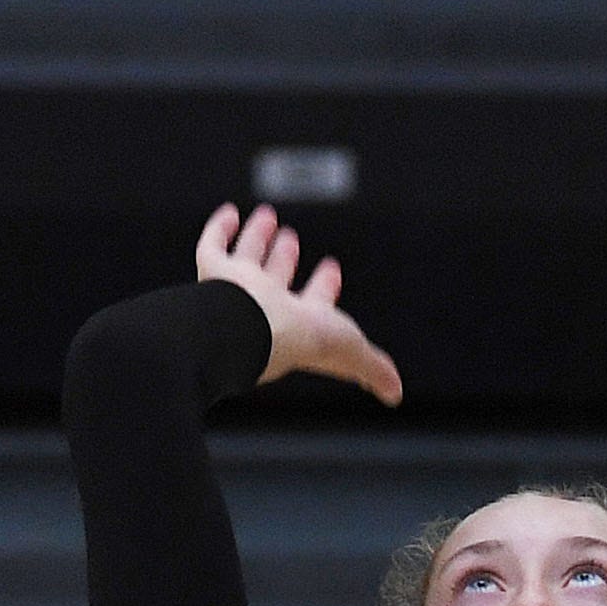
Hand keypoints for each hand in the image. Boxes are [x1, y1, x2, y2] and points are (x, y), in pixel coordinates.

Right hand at [196, 203, 403, 406]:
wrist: (253, 329)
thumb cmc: (297, 341)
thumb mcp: (350, 349)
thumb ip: (372, 367)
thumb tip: (395, 391)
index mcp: (298, 324)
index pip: (313, 303)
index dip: (323, 286)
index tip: (332, 268)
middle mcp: (265, 306)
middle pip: (275, 277)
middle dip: (284, 258)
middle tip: (291, 239)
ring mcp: (237, 290)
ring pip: (247, 260)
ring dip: (258, 239)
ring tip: (267, 217)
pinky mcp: (213, 273)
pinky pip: (212, 248)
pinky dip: (219, 230)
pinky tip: (229, 214)